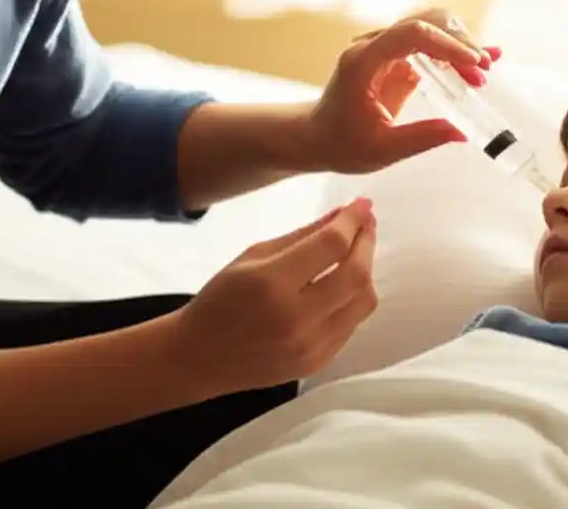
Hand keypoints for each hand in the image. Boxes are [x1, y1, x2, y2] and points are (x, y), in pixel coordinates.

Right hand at [173, 198, 378, 395]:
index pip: (331, 245)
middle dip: (367, 242)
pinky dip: (353, 299)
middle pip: (356, 274)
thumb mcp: (253, 255)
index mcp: (272, 283)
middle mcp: (297, 317)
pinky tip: (343, 285)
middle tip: (366, 224)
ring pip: (364, 302)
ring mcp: (310, 346)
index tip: (362, 205)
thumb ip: (301, 235)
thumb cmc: (221, 298)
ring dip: (366, 272)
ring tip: (357, 253)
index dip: (353, 220)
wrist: (200, 357)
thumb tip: (342, 215)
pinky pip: (352, 325)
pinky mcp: (317, 363)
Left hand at [304, 8, 503, 173]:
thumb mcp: (382, 150)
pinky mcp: (394, 57)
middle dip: (459, 42)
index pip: (410, 34)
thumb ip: (422, 138)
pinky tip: (478, 60)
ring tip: (481, 73)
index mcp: (362, 62)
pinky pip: (427, 44)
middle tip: (482, 74)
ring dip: (458, 45)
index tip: (474, 64)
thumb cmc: (341, 144)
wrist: (317, 137)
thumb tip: (463, 132)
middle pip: (424, 22)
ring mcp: (382, 48)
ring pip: (429, 27)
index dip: (446, 44)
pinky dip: (452, 51)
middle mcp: (371, 46)